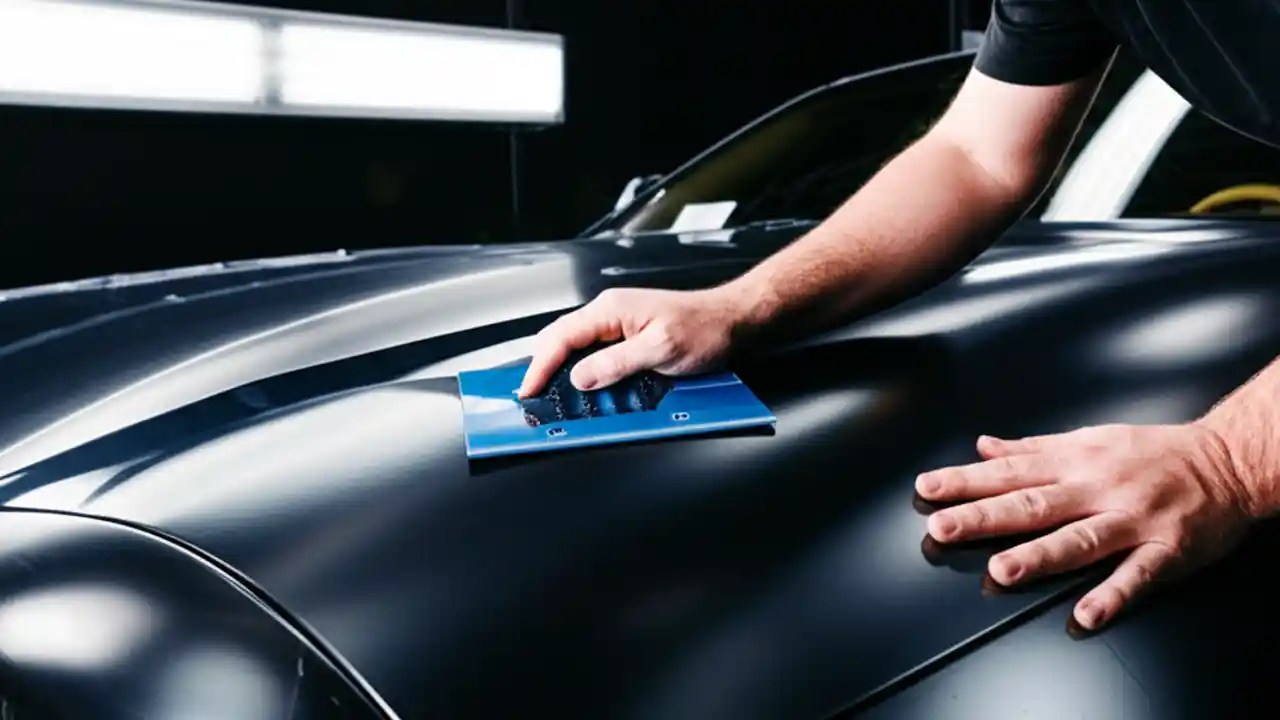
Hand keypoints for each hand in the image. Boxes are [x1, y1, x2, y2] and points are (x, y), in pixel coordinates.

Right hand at [518, 286, 755, 397]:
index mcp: (611, 310)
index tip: (528, 390)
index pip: (561, 337)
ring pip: (574, 346)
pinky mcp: (626, 336)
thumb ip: (618, 363)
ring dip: (561, 370)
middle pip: (560, 339)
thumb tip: (580, 377)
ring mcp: (617, 324)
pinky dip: (581, 370)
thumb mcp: (661, 350)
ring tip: (550, 394)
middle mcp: (609, 313)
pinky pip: (593, 352)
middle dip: (542, 367)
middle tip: (533, 397)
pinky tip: (581, 386)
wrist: (731, 321)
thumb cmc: (704, 329)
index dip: (540, 366)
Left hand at [915, 423, 1262, 630]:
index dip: (965, 480)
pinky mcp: (1167, 549)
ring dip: (1040, 555)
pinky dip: (1112, 594)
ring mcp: (1133, 520)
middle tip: (942, 528)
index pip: (1010, 472)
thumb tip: (983, 447)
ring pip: (1080, 539)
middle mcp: (1098, 488)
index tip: (927, 489)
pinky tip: (1086, 613)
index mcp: (1076, 461)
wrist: (1230, 460)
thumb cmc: (1153, 452)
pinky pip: (1137, 575)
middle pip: (1034, 504)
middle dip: (985, 517)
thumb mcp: (1089, 438)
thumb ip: (1033, 448)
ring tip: (1003, 570)